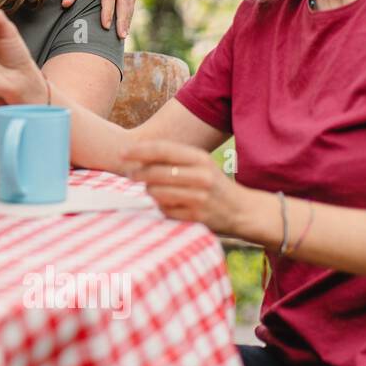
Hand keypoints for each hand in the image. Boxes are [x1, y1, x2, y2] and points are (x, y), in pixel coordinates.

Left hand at [120, 139, 254, 234]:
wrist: (242, 210)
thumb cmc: (212, 184)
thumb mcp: (199, 164)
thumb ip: (173, 158)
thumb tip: (135, 156)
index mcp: (200, 158)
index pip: (163, 150)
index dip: (139, 151)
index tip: (122, 153)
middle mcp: (201, 176)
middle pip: (155, 172)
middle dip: (138, 174)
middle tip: (132, 176)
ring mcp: (199, 197)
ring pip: (156, 192)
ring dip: (150, 192)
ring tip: (155, 191)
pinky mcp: (197, 216)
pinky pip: (164, 210)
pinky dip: (162, 207)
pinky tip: (170, 205)